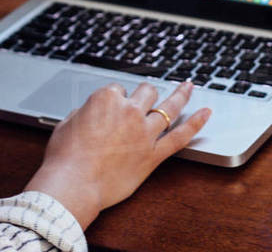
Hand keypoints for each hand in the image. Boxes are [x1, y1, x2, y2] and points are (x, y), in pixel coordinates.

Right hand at [24, 80, 211, 228]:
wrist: (72, 184)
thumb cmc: (64, 158)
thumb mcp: (66, 124)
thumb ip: (83, 113)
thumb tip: (89, 113)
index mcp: (106, 99)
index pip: (118, 89)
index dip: (117, 97)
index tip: (115, 105)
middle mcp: (129, 111)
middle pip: (147, 92)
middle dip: (147, 93)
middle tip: (148, 96)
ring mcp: (144, 132)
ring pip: (168, 106)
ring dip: (180, 95)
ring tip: (189, 87)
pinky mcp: (153, 154)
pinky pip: (180, 136)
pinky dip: (196, 123)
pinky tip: (206, 113)